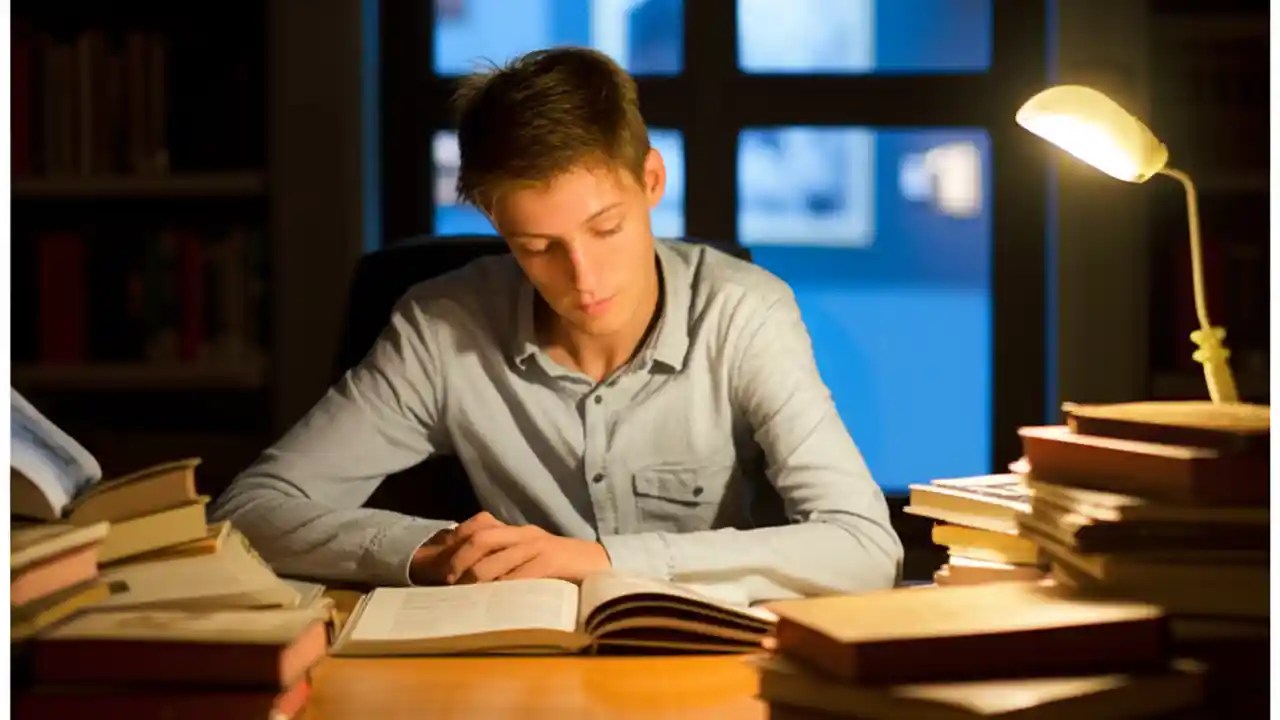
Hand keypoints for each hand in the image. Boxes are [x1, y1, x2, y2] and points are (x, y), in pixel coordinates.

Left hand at [438, 511, 611, 583]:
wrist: (597, 563)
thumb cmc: (561, 565)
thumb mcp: (531, 555)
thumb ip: (507, 558)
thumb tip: (473, 575)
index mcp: (517, 530)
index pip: (478, 527)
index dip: (457, 544)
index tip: (444, 565)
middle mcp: (524, 534)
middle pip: (481, 539)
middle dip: (460, 561)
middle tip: (450, 583)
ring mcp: (537, 546)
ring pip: (495, 559)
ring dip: (476, 579)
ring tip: (467, 595)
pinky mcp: (550, 562)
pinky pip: (518, 575)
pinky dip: (502, 588)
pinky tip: (494, 600)